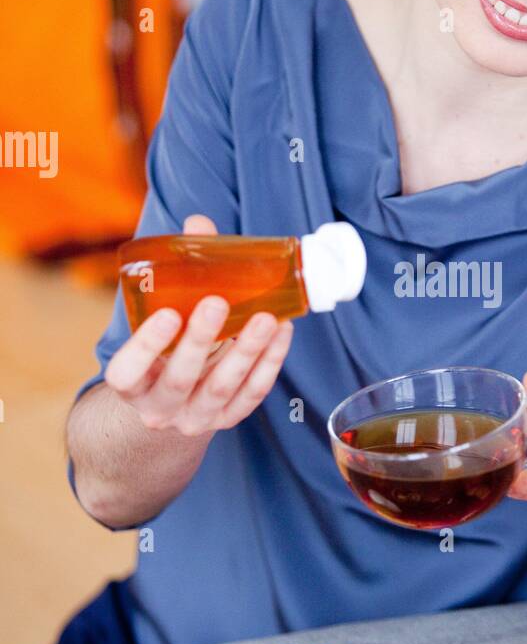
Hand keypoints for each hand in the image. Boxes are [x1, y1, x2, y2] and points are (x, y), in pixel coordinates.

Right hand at [104, 213, 293, 436]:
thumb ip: (177, 274)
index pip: (127, 371)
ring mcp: (194, 418)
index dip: (145, 346)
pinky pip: (251, 396)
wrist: (175, 402)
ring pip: (222, 389)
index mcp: (130, 382)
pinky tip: (282, 333)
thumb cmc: (165, 348)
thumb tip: (200, 223)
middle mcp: (158, 407)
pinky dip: (269, 364)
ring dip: (247, 351)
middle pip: (179, 378)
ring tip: (267, 318)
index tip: (167, 314)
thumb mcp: (159, 317)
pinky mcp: (227, 420)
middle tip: (218, 303)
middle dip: (200, 341)